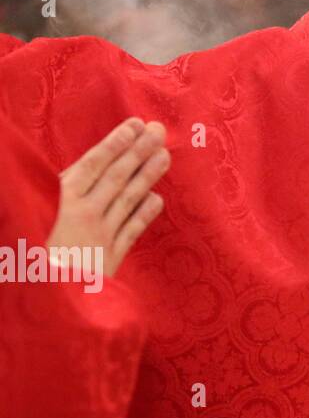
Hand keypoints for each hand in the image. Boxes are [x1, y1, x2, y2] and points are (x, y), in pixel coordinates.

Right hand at [46, 118, 169, 277]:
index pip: (93, 164)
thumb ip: (62, 190)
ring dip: (148, 175)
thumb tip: (90, 163)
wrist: (38, 293)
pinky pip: (132, 229)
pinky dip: (145, 213)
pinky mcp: (109, 258)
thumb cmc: (33, 246)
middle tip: (159, 131)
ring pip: (129, 199)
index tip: (136, 125)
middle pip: (116, 176)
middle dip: (139, 151)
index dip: (116, 143)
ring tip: (165, 155)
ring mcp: (99, 236)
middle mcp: (82, 214)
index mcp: (59, 199)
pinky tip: (156, 198)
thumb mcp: (40, 211)